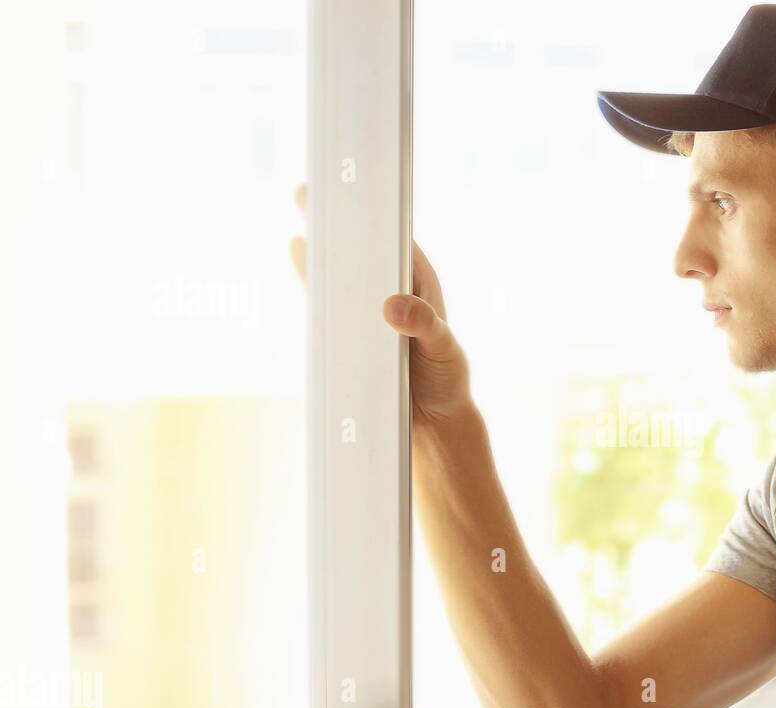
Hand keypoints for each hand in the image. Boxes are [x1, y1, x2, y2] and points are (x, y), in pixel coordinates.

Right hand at [290, 184, 473, 426]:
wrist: (433, 421)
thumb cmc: (446, 379)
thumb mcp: (443, 351)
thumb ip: (423, 326)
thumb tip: (391, 305)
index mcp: (420, 283)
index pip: (396, 239)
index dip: (374, 212)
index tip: (354, 186)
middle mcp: (393, 289)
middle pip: (362, 248)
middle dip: (340, 219)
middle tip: (312, 187)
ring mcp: (370, 309)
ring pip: (342, 270)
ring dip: (322, 245)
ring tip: (301, 211)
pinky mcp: (352, 333)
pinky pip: (328, 301)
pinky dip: (313, 281)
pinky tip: (297, 252)